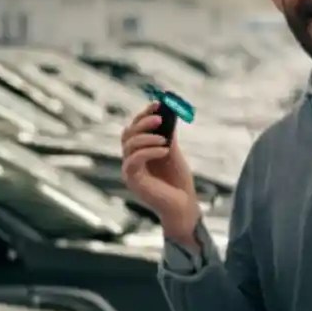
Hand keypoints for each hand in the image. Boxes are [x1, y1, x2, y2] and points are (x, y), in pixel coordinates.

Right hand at [121, 102, 201, 243]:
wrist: (183, 206)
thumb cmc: (178, 182)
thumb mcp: (173, 154)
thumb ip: (167, 137)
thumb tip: (167, 114)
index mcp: (138, 152)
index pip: (134, 128)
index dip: (144, 115)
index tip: (158, 104)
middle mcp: (131, 160)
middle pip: (127, 134)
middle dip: (143, 123)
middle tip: (160, 118)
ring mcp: (130, 171)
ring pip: (128, 145)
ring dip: (146, 137)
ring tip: (165, 140)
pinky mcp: (133, 181)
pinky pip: (134, 160)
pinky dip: (149, 151)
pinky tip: (165, 150)